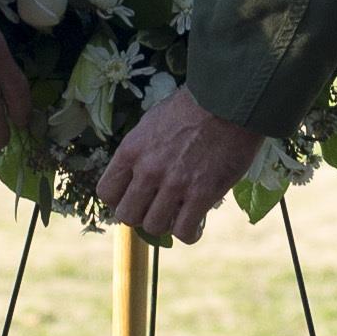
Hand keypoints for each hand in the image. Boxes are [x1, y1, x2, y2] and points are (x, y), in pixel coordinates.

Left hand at [98, 85, 264, 244]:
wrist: (229, 101)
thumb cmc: (192, 108)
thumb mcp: (153, 123)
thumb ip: (141, 151)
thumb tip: (136, 175)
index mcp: (131, 150)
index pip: (107, 192)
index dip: (120, 199)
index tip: (134, 198)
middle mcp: (148, 170)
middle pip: (127, 216)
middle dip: (141, 215)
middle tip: (157, 209)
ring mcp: (174, 184)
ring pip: (154, 227)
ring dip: (166, 225)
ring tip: (178, 216)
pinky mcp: (201, 194)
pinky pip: (184, 231)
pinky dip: (189, 233)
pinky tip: (196, 226)